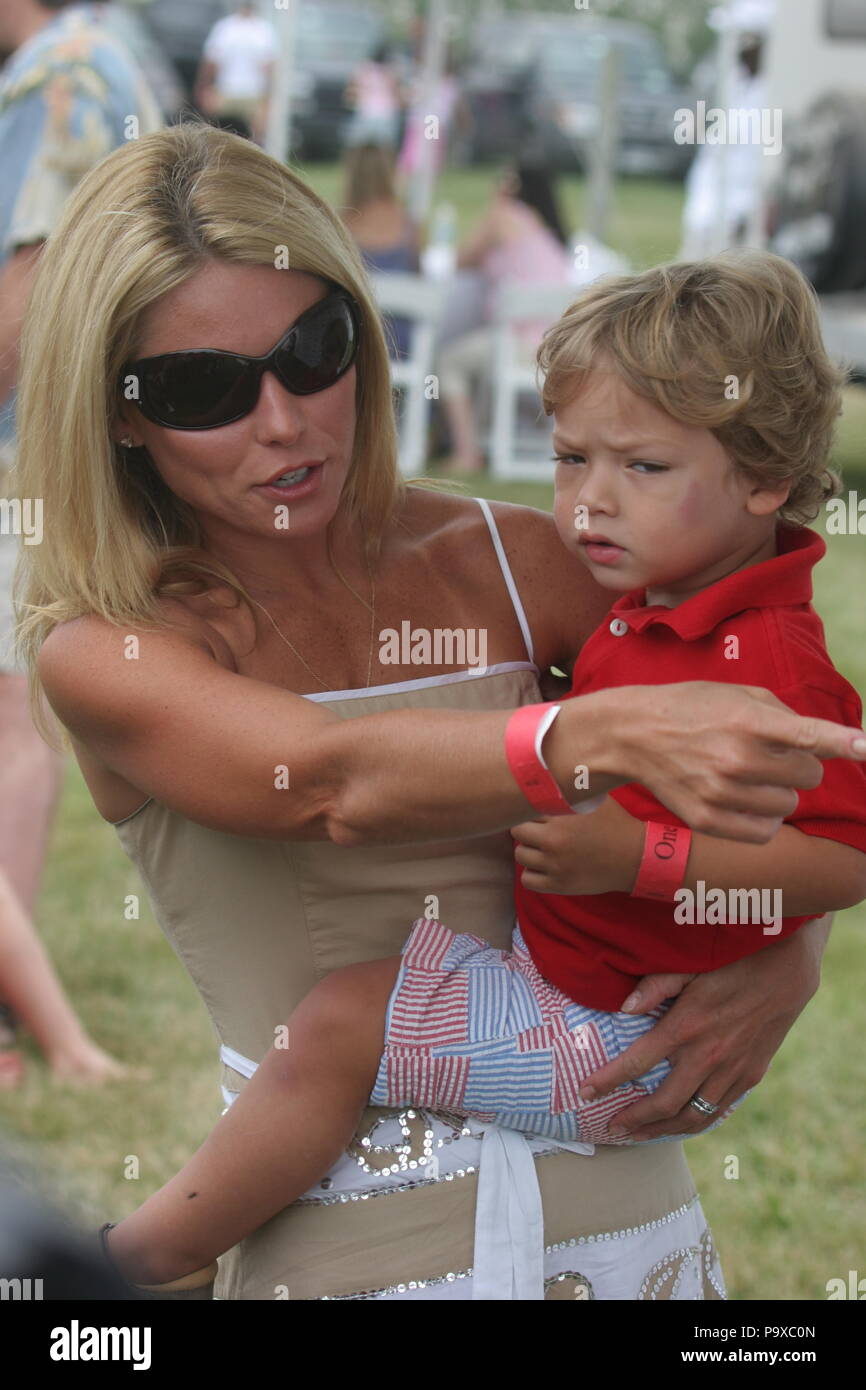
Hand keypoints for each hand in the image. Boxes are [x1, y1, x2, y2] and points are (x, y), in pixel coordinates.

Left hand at [511, 797, 642, 894]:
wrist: (635, 857)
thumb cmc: (615, 823)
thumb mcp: (595, 798)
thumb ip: (570, 785)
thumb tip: (548, 767)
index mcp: (562, 816)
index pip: (524, 809)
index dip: (531, 809)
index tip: (540, 813)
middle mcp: (555, 840)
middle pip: (517, 831)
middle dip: (526, 829)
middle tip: (539, 830)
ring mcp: (556, 865)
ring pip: (519, 855)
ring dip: (529, 850)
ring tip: (543, 847)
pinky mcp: (559, 885)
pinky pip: (527, 880)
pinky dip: (532, 873)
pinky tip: (545, 866)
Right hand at [560, 683, 865, 844]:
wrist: (634, 734)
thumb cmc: (695, 709)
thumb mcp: (738, 695)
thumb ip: (786, 716)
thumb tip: (828, 744)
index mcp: (747, 720)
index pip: (805, 736)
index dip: (842, 743)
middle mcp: (736, 758)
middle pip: (808, 777)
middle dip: (798, 766)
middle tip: (769, 755)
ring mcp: (720, 793)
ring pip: (789, 807)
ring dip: (780, 793)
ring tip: (749, 776)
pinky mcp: (707, 820)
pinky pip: (765, 831)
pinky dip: (763, 819)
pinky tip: (743, 799)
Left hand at [576, 915, 831, 1139]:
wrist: (786, 970)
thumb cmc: (732, 961)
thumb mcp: (689, 965)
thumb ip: (655, 986)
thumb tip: (623, 1008)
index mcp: (686, 1026)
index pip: (636, 1062)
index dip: (607, 1081)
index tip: (584, 1092)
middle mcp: (708, 1055)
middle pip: (664, 1103)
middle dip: (633, 1120)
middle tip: (611, 1128)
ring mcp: (732, 1069)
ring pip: (693, 1115)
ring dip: (663, 1129)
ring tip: (640, 1135)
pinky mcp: (751, 1074)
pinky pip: (719, 1109)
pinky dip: (697, 1121)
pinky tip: (681, 1123)